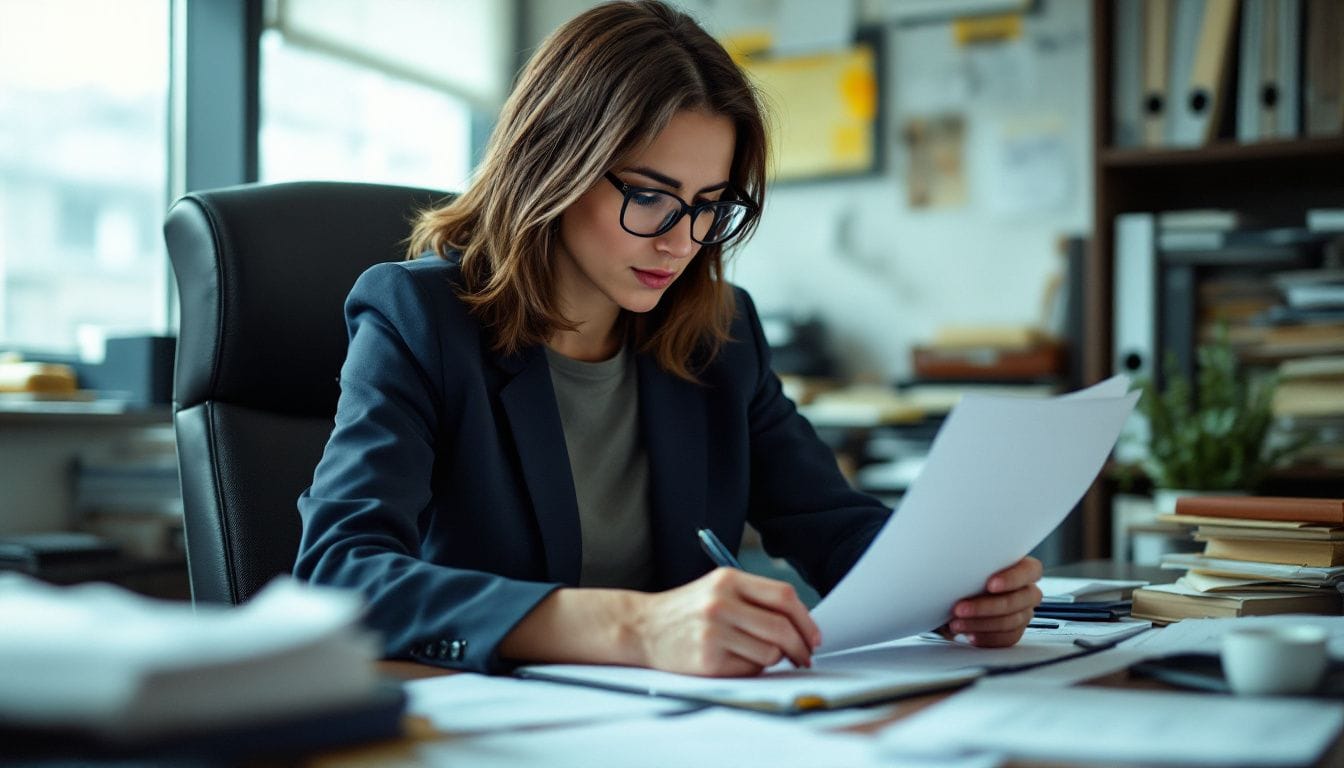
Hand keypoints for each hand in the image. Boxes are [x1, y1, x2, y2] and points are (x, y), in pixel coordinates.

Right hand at [631, 568, 820, 676]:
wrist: (641, 627)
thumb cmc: (686, 610)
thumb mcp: (717, 589)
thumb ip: (754, 599)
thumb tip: (800, 624)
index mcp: (728, 579)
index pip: (784, 597)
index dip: (806, 619)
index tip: (814, 636)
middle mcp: (721, 603)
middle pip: (782, 627)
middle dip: (801, 647)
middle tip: (805, 656)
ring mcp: (714, 632)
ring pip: (770, 653)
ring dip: (774, 659)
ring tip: (759, 655)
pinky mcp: (708, 660)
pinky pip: (749, 669)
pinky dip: (752, 669)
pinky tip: (736, 661)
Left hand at [941, 556, 1042, 647]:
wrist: (955, 598)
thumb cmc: (963, 576)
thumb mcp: (967, 565)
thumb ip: (972, 565)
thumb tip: (958, 565)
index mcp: (1022, 567)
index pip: (1030, 571)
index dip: (1013, 579)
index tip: (990, 585)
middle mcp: (1027, 591)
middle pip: (1018, 601)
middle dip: (987, 606)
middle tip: (960, 608)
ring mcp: (1023, 612)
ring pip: (1011, 622)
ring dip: (980, 624)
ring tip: (956, 623)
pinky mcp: (1014, 631)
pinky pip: (1006, 638)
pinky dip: (986, 638)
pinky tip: (969, 635)